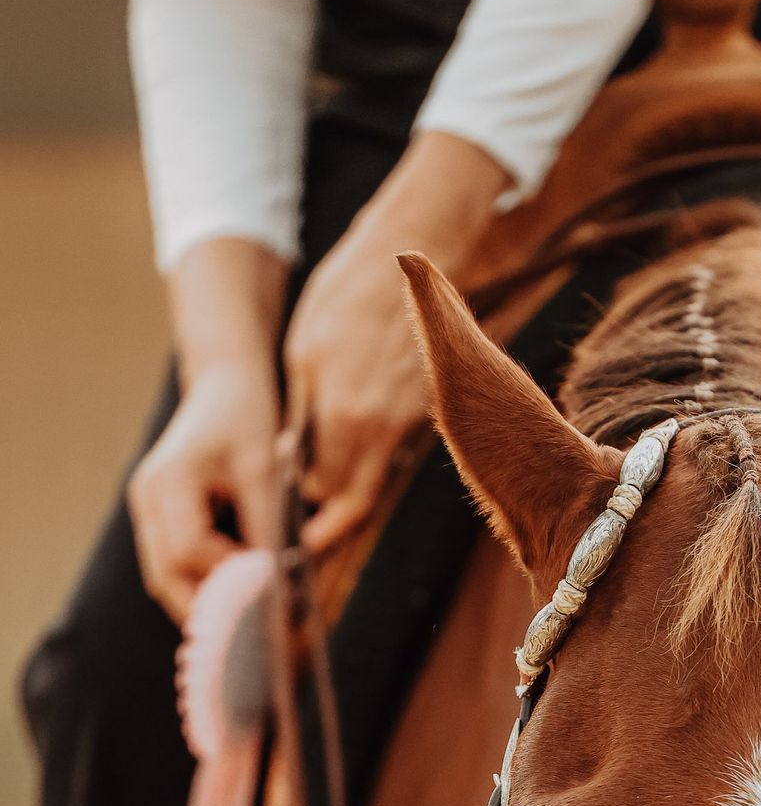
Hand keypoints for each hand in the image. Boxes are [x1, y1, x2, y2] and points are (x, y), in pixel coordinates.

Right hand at [128, 354, 282, 623]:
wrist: (225, 384)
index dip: (228, 577)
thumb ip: (265, 528)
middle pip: (166, 576)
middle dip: (210, 612)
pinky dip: (202, 588)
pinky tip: (238, 605)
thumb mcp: (264, 471)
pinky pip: (173, 567)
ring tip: (249, 631)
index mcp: (169, 480)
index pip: (188, 549)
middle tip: (258, 640)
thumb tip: (277, 590)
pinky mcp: (159, 518)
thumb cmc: (248, 420)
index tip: (270, 593)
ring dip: (204, 607)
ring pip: (165, 578)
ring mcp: (148, 510)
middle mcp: (148, 499)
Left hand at [282, 132, 512, 554]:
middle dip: (329, 524)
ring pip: (374, 482)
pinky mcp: (425, 412)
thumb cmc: (348, 297)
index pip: (325, 492)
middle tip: (305, 547)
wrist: (409, 258)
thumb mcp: (306, 353)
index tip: (289, 541)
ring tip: (322, 515)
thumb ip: (305, 415)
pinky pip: (391, 456)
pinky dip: (368, 468)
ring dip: (348, 500)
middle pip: (354, 501)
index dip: (306, 517)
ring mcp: (408, 423)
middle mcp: (380, 429)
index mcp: (344, 415)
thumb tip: (295, 462)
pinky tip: (350, 466)